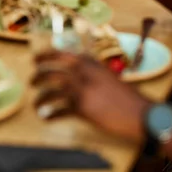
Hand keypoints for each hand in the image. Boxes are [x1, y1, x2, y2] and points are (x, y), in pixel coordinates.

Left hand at [32, 51, 147, 142]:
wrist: (139, 113)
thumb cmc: (125, 95)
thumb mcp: (106, 74)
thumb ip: (90, 70)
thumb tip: (73, 71)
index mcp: (89, 62)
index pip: (61, 54)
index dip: (45, 56)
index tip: (35, 59)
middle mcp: (83, 73)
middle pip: (52, 72)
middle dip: (38, 76)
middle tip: (32, 80)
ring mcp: (81, 91)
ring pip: (52, 92)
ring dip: (41, 98)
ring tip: (37, 102)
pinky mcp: (82, 109)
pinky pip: (60, 111)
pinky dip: (51, 115)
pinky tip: (47, 118)